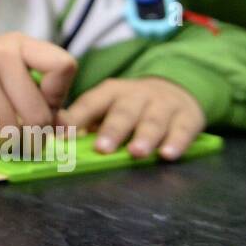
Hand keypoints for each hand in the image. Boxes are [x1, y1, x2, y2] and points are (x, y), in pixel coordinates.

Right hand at [0, 33, 76, 131]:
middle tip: (26, 140)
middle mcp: (2, 52)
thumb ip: (42, 98)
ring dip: (7, 143)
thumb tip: (66, 131)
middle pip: (37, 114)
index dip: (60, 97)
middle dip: (34, 139)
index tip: (46, 106)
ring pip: (8, 129)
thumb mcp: (13, 73)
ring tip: (1, 136)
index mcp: (23, 45)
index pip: (63, 66)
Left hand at [57, 77, 204, 159]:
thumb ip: (85, 123)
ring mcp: (163, 104)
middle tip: (102, 149)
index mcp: (110, 92)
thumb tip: (57, 141)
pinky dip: (177, 142)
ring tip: (136, 153)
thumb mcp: (107, 108)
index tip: (64, 137)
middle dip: (112, 130)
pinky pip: (183, 129)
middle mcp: (136, 95)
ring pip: (153, 120)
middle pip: (123, 111)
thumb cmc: (130, 108)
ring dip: (144, 137)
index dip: (76, 119)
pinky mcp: (188, 117)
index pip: (90, 103)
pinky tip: (168, 155)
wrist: (174, 90)